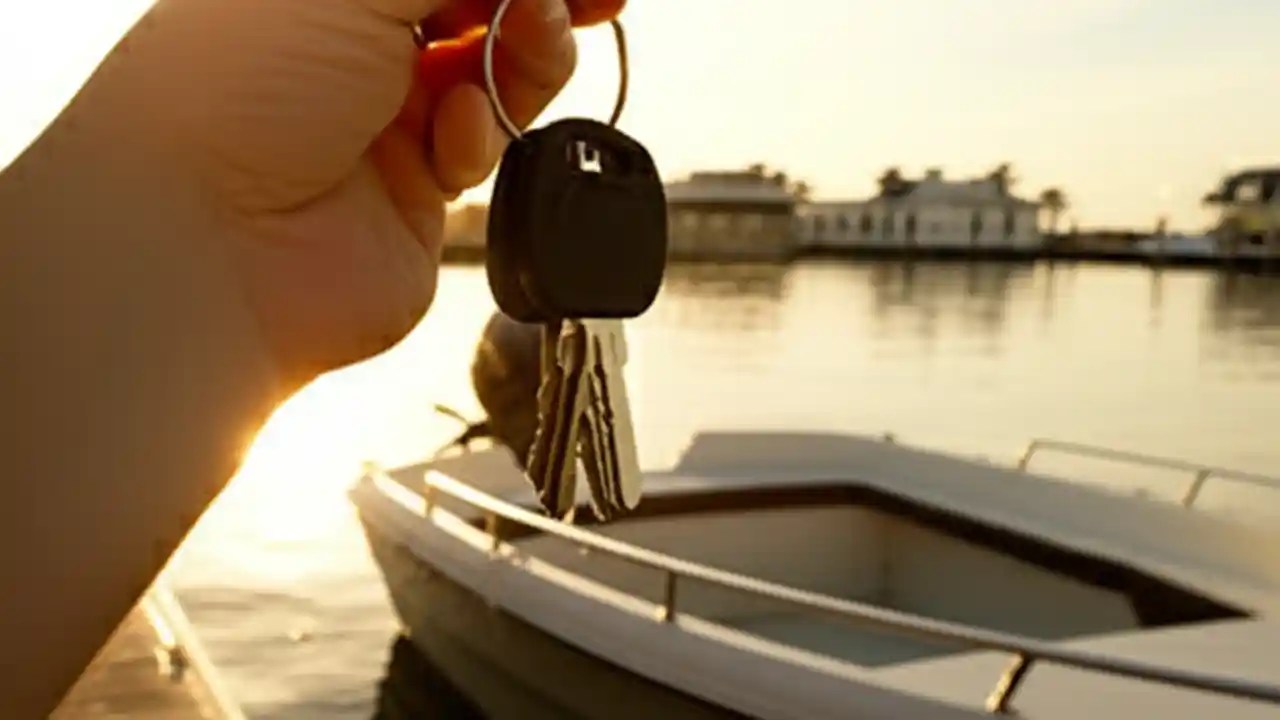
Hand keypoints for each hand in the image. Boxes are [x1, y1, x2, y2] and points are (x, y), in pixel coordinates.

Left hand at [103, 0, 623, 387]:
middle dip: (540, 1)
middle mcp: (350, 50)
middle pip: (477, 10)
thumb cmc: (234, 93)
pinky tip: (455, 134)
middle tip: (593, 0)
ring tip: (529, 52)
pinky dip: (481, 135)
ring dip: (524, 59)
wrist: (207, 247)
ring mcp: (384, 126)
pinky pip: (481, 152)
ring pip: (494, 79)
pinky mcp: (414, 200)